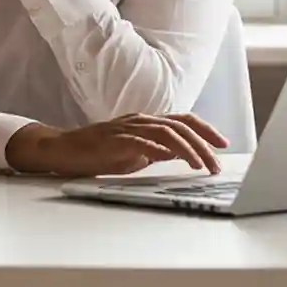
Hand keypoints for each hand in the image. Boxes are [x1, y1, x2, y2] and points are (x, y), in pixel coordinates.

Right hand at [4, 112, 229, 176]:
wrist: (63, 149)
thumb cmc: (98, 153)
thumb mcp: (134, 153)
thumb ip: (156, 151)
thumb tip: (181, 156)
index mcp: (147, 123)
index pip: (184, 120)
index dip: (206, 129)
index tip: (223, 144)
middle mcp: (140, 120)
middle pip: (181, 126)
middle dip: (204, 144)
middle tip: (217, 164)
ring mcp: (127, 128)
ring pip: (167, 133)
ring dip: (188, 150)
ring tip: (201, 166)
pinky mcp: (114, 140)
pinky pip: (142, 142)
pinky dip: (159, 150)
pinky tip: (170, 159)